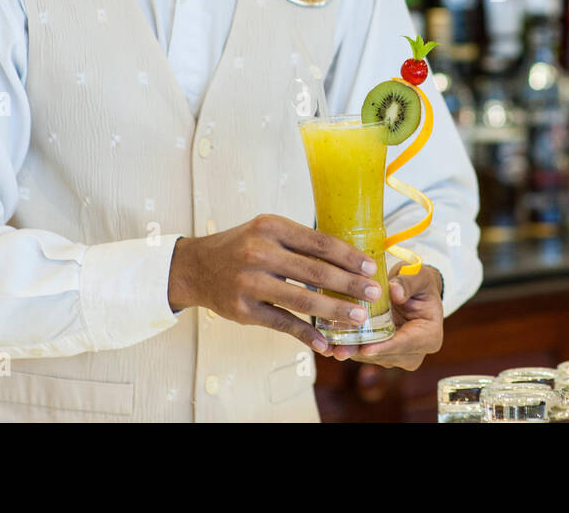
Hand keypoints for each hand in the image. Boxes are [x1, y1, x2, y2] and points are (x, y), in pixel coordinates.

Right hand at [168, 215, 380, 357]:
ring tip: (357, 317)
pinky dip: (305, 334)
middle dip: (349, 285)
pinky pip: (282, 323)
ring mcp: (249, 283)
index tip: (371, 267)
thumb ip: (300, 242)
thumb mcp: (268, 231)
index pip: (319, 242)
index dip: (348, 257)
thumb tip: (348, 258)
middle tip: (372, 294)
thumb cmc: (242, 246)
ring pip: (302, 300)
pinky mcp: (243, 310)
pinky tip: (324, 342)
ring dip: (334, 312)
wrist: (196, 267)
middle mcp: (259, 253)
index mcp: (271, 227)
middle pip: (315, 272)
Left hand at [330, 264, 442, 369]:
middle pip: (386, 355)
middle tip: (338, 350)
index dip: (385, 346)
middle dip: (361, 352)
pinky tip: (329, 344)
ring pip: (372, 356)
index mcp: (429, 336)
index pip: (406, 343)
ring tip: (329, 347)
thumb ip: (408, 283)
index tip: (366, 348)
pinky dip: (349, 347)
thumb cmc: (419, 283)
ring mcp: (397, 355)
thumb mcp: (418, 277)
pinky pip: (364, 352)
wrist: (414, 292)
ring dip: (351, 351)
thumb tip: (394, 291)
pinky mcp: (382, 353)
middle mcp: (415, 352)